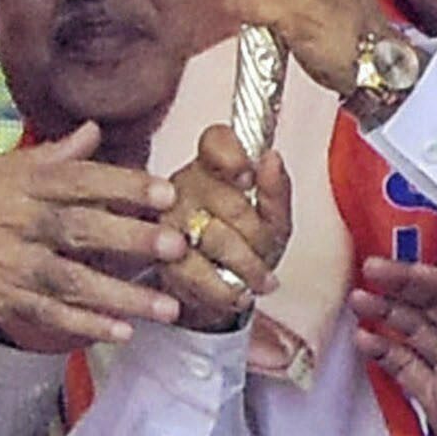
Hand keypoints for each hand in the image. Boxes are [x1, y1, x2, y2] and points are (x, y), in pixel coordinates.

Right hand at [0, 130, 187, 344]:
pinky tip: (119, 331)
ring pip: (76, 278)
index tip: (166, 193)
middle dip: (136, 238)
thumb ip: (43, 157)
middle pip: (87, 228)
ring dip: (125, 293)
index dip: (127, 186)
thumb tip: (91, 135)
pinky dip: (85, 323)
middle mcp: (15, 218)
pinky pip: (48, 314)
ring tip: (167, 305)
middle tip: (180, 246)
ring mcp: (6, 262)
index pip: (81, 178)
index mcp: (14, 180)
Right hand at [153, 127, 289, 330]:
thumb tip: (271, 159)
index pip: (217, 142)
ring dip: (247, 266)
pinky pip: (198, 273)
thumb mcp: (272, 217)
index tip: (248, 176)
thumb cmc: (247, 244)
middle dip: (258, 235)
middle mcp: (184, 186)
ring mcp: (168, 222)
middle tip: (269, 253)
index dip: (233, 156)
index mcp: (212, 165)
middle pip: (230, 202)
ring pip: (216, 238)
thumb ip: (276, 189)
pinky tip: (237, 293)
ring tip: (261, 281)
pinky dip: (225, 289)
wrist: (222, 290)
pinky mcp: (160, 259)